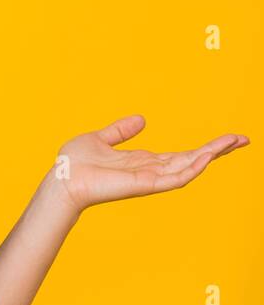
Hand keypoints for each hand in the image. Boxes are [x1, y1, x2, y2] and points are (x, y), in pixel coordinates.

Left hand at [49, 114, 248, 212]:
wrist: (61, 179)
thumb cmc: (74, 164)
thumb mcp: (101, 138)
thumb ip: (121, 131)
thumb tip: (142, 119)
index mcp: (143, 161)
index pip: (181, 154)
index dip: (205, 147)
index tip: (228, 139)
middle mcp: (151, 170)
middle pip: (192, 160)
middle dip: (218, 150)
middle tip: (243, 138)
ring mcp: (149, 179)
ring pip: (189, 167)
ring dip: (211, 155)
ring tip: (234, 142)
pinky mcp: (143, 185)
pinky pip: (174, 178)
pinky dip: (191, 169)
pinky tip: (206, 158)